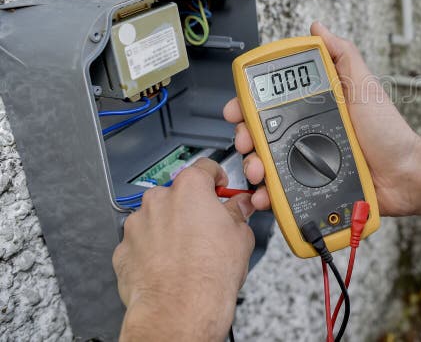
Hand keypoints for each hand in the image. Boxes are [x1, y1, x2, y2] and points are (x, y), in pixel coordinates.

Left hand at [113, 159, 254, 340]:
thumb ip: (237, 213)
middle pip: (177, 194)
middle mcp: (158, 200)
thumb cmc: (208, 274)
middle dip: (190, 208)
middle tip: (206, 228)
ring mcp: (136, 225)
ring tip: (186, 253)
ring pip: (156, 218)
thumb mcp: (241, 236)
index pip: (204, 168)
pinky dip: (152, 251)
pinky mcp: (123, 250)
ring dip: (168, 229)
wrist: (180, 309)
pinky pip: (140, 243)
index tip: (219, 187)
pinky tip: (169, 266)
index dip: (215, 177)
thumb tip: (239, 207)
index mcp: (189, 189)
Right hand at [223, 21, 420, 216]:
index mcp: (315, 109)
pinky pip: (281, 192)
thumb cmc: (389, 133)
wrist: (405, 176)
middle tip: (247, 141)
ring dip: (253, 167)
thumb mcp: (364, 86)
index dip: (249, 103)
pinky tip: (265, 194)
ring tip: (259, 170)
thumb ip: (342, 56)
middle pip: (261, 134)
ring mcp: (308, 163)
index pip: (272, 102)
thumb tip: (319, 28)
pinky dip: (267, 194)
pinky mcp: (311, 189)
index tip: (238, 108)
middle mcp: (307, 134)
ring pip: (266, 164)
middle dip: (246, 137)